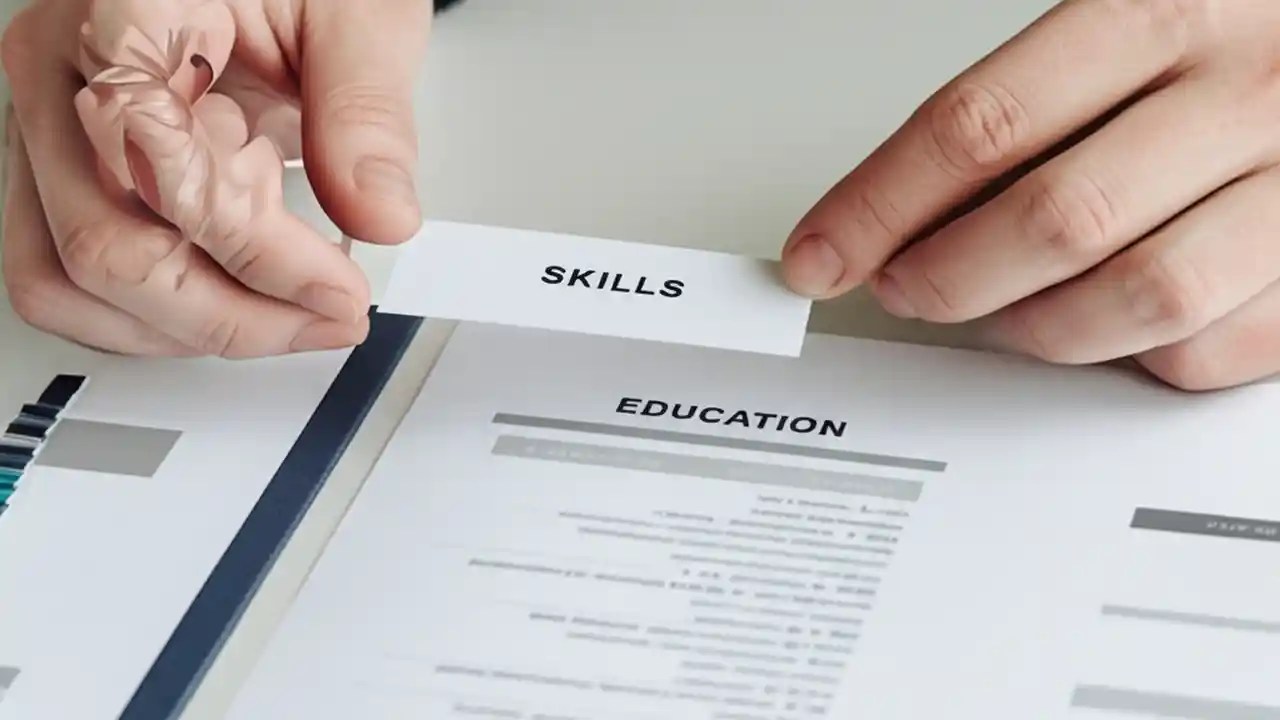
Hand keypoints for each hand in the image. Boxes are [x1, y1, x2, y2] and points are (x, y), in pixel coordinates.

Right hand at [1, 0, 429, 356]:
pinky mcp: (56, 168)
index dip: (258, 253)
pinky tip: (232, 306)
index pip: (166, 169)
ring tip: (285, 321)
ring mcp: (45, 124)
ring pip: (63, 281)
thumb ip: (366, 113)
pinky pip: (65, 277)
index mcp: (123, 12)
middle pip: (104, 248)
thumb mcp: (358, 15)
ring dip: (182, 332)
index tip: (338, 288)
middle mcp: (59, 72)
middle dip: (231, 316)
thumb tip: (380, 213)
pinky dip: (148, 318)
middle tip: (327, 319)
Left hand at [782, 0, 1279, 390]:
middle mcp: (1247, 92)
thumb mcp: (1124, 33)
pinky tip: (1096, 321)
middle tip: (903, 286)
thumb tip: (899, 213)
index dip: (881, 203)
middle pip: (1059, 220)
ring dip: (1035, 326)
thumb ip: (1023, 114)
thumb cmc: (1221, 40)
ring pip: (1139, 299)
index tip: (822, 252)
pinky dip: (1130, 355)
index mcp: (1167, 12)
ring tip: (997, 310)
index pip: (984, 124)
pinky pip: (1209, 349)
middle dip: (948, 276)